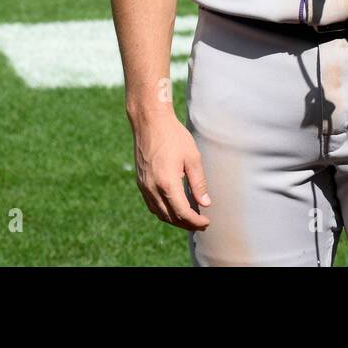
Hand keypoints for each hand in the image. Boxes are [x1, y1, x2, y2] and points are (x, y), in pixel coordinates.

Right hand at [131, 111, 210, 230]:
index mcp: (167, 183)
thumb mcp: (192, 158)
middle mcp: (152, 188)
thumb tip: (205, 203)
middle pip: (170, 217)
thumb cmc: (174, 137)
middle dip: (187, 224)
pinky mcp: (141, 182)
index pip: (182, 212)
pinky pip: (152, 205)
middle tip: (201, 224)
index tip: (206, 223)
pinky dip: (164, 212)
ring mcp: (144, 186)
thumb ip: (199, 183)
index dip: (195, 221)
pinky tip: (174, 209)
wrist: (150, 123)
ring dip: (175, 220)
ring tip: (190, 220)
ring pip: (160, 213)